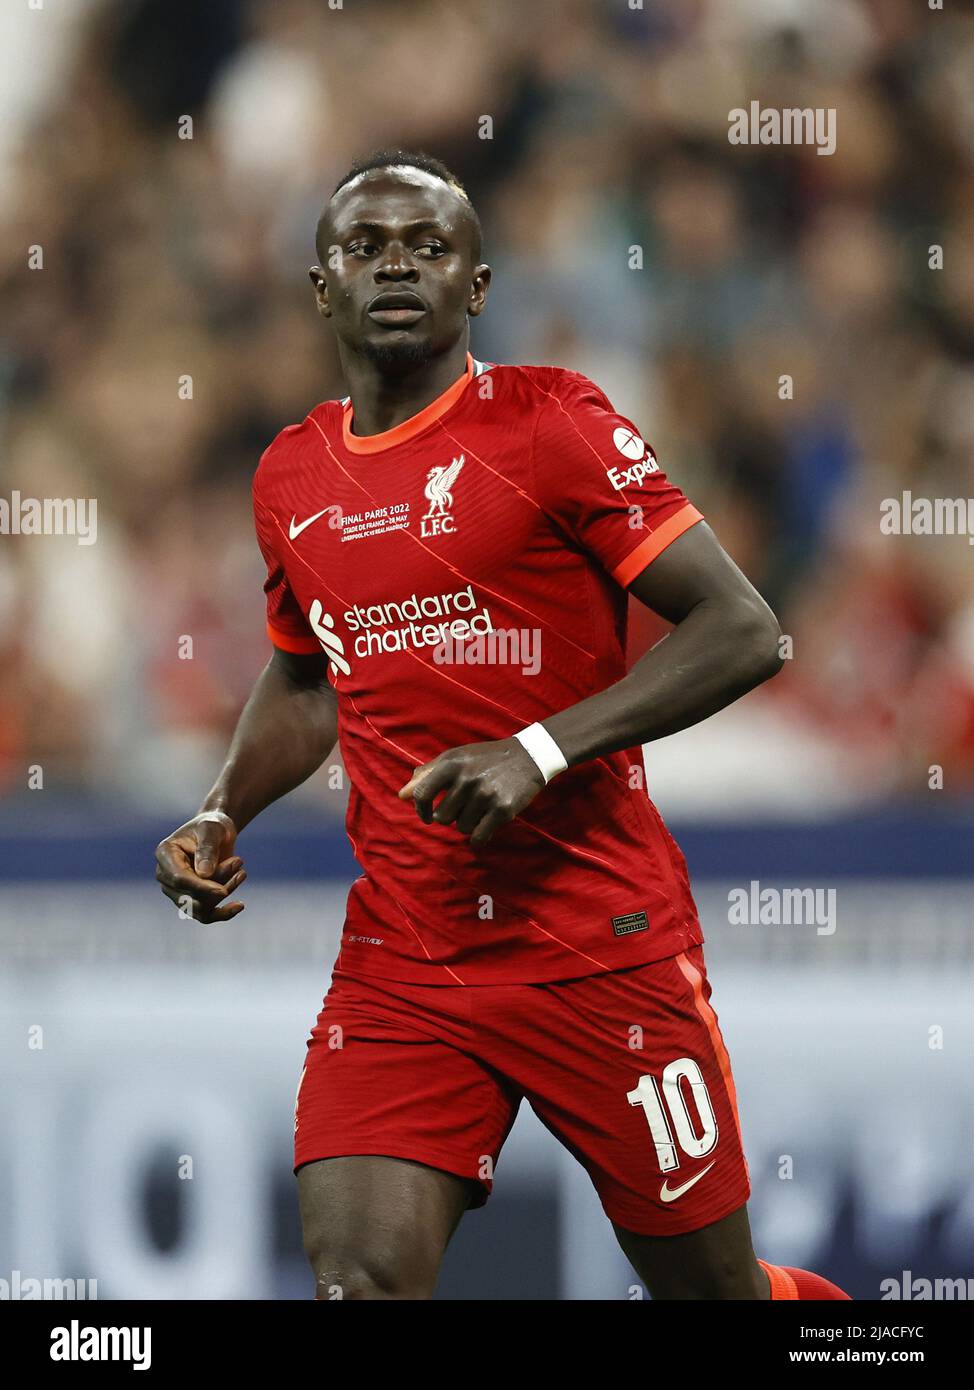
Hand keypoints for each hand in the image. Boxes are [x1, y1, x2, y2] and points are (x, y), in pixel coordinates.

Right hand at [155, 809, 245, 922]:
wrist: (216, 833)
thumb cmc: (212, 826)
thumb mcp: (212, 829)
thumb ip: (207, 848)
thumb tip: (203, 874)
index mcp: (165, 855)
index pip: (179, 879)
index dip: (201, 888)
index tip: (223, 891)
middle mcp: (165, 876)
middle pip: (190, 896)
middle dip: (219, 883)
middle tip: (239, 861)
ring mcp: (176, 890)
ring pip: (200, 907)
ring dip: (225, 892)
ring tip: (241, 872)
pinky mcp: (190, 900)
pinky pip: (205, 915)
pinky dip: (223, 913)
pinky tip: (239, 905)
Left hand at [397, 738, 546, 846]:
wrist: (528, 756)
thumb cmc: (484, 759)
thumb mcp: (455, 758)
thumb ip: (427, 774)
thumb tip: (402, 795)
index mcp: (451, 763)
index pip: (422, 795)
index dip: (420, 809)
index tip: (426, 816)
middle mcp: (467, 779)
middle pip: (442, 817)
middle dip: (450, 816)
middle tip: (464, 806)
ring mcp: (485, 795)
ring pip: (461, 828)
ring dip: (467, 823)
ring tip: (479, 809)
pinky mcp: (503, 809)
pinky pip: (479, 837)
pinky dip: (479, 837)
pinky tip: (485, 826)